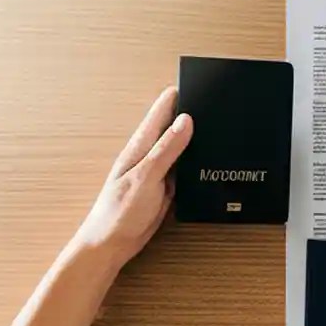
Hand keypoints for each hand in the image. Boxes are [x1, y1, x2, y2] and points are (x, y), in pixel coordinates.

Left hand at [69, 86, 192, 267]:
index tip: (195, 81)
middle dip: (189, 113)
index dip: (176, 96)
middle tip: (210, 99)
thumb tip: (185, 120)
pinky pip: (185, 170)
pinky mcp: (165, 188)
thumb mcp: (146, 176)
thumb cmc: (118, 211)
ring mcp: (158, 172)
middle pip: (173, 128)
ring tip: (214, 125)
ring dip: (194, 139)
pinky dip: (195, 164)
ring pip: (181, 149)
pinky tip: (206, 163)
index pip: (161, 112)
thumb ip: (166, 149)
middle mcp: (149, 156)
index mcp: (140, 147)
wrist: (112, 244)